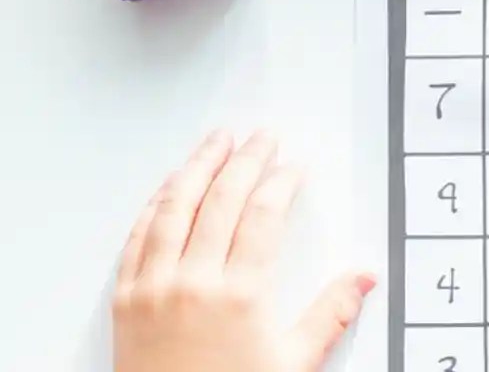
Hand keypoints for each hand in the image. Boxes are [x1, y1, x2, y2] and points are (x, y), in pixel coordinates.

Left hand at [113, 131, 374, 371]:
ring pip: (174, 208)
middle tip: (260, 138)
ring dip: (196, 167)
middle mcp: (193, 283)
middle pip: (221, 200)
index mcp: (239, 295)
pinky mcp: (125, 299)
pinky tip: (168, 189)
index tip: (291, 168)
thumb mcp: (293, 363)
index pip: (262, 215)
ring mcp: (153, 287)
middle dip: (245, 161)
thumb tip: (363, 280)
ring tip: (214, 143)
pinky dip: (155, 205)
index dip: (280, 183)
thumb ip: (330, 315)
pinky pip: (137, 237)